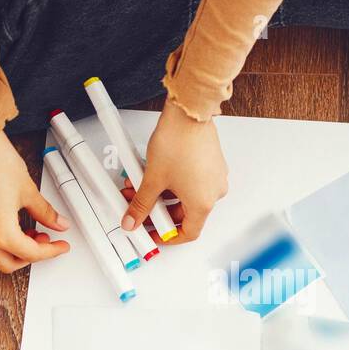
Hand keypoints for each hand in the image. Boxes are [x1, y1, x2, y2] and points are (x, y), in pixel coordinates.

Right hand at [0, 131, 69, 272]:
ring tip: (24, 229)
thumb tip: (58, 223)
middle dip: (29, 256)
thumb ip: (45, 213)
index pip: (32, 254)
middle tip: (42, 239)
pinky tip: (4, 221)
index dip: (51, 251)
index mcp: (0, 233)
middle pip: (8, 263)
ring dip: (9, 248)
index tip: (60, 246)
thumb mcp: (28, 191)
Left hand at [122, 100, 227, 241]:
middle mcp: (214, 192)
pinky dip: (174, 183)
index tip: (154, 233)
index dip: (167, 236)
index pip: (188, 233)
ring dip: (163, 195)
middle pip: (185, 214)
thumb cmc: (179, 142)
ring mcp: (215, 177)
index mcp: (203, 203)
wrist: (188, 113)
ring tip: (142, 186)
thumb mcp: (153, 179)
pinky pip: (192, 181)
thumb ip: (141, 204)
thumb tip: (133, 219)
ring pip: (186, 196)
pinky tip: (156, 174)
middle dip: (159, 211)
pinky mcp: (212, 164)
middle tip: (141, 208)